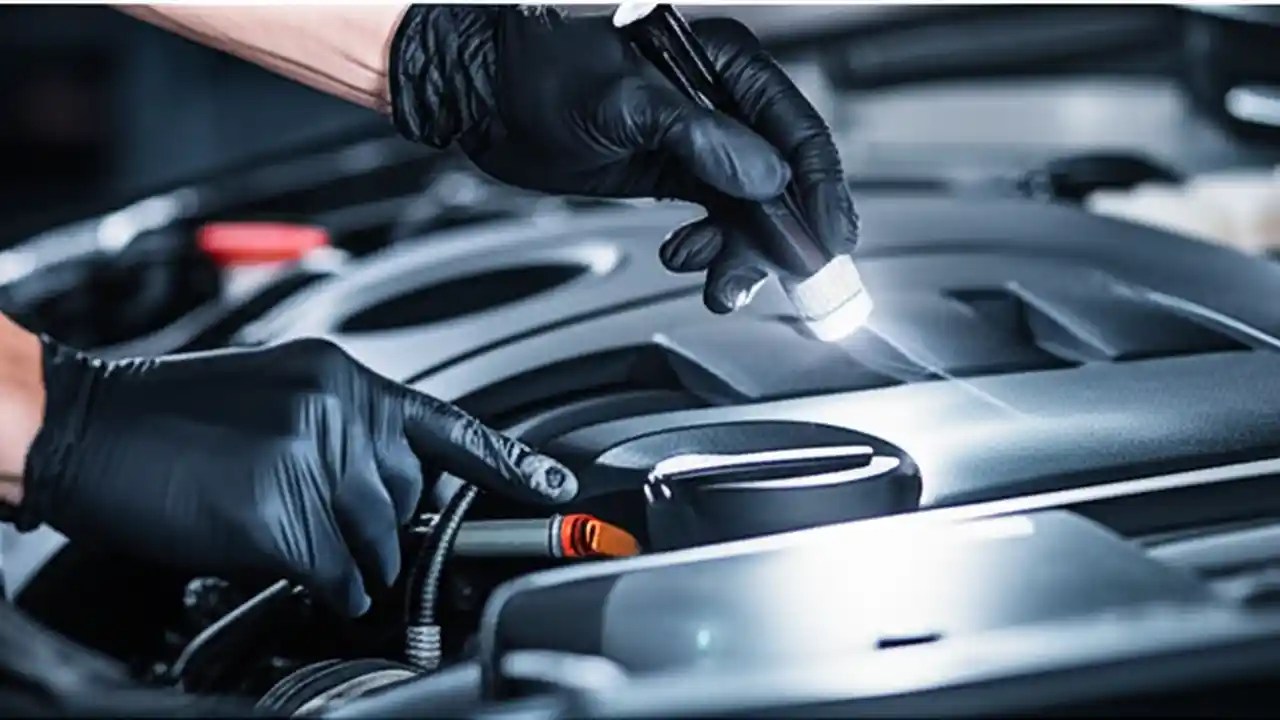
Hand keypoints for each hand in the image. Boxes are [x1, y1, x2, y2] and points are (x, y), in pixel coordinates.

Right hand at [16, 336, 575, 615]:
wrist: (89, 425)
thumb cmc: (176, 415)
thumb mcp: (280, 394)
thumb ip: (346, 431)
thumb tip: (393, 492)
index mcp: (346, 378)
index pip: (448, 426)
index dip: (509, 464)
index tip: (558, 489)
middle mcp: (342, 414)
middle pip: (411, 501)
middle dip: (385, 527)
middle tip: (331, 523)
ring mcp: (315, 464)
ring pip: (380, 545)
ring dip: (351, 560)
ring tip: (300, 539)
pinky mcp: (285, 517)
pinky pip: (340, 577)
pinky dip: (327, 586)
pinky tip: (292, 566)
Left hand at [388, 5, 856, 313]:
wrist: (486, 100)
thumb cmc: (542, 77)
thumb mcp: (623, 104)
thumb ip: (700, 140)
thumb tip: (767, 180)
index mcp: (724, 65)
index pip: (797, 131)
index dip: (819, 190)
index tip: (829, 239)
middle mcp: (723, 103)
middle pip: (784, 180)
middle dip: (779, 236)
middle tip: (767, 279)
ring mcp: (703, 141)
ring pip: (753, 209)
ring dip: (743, 254)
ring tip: (719, 284)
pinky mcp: (678, 172)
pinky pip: (718, 219)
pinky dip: (712, 249)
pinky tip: (687, 259)